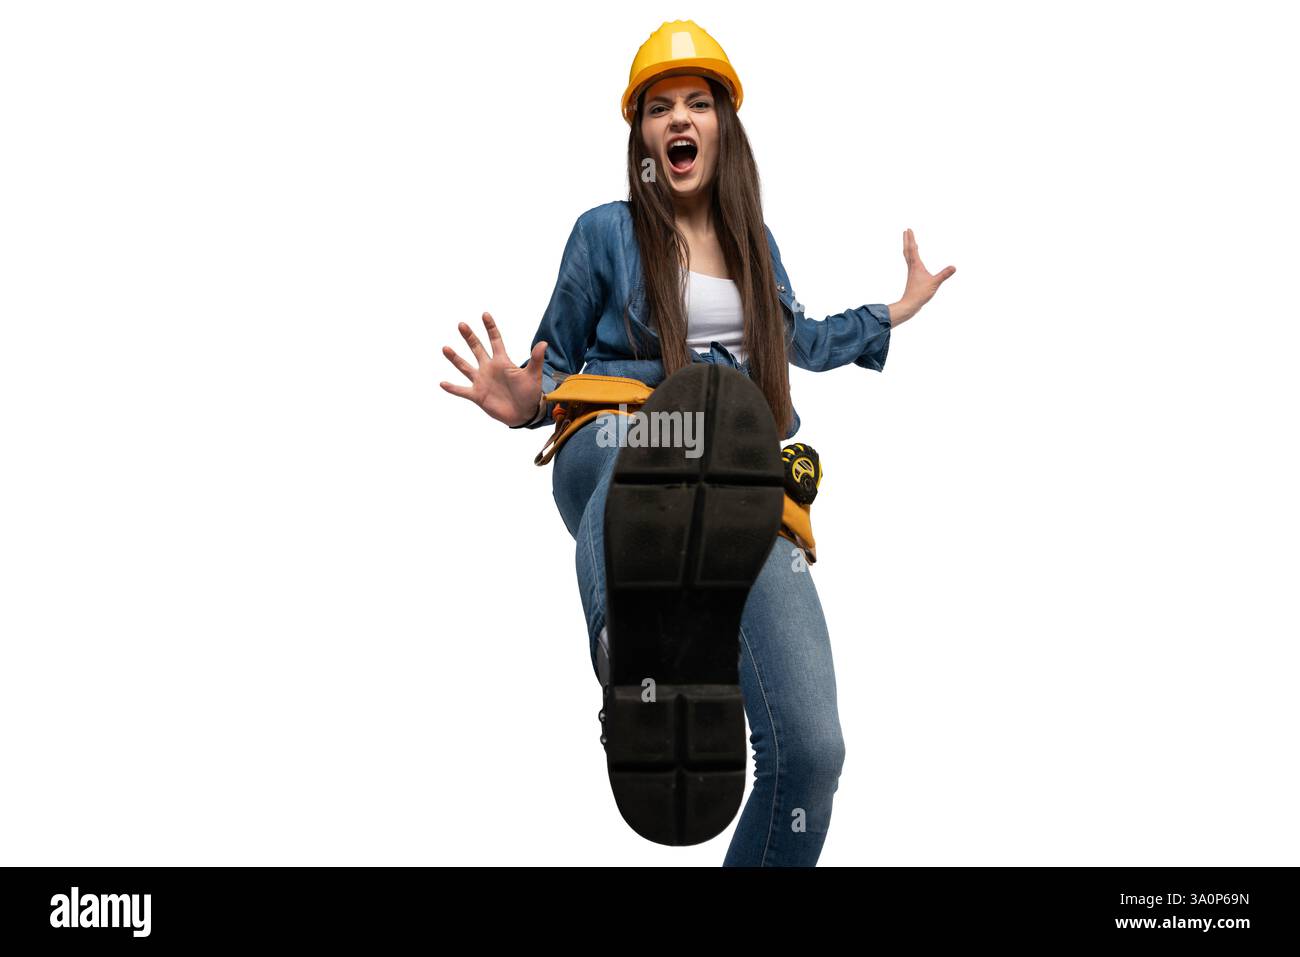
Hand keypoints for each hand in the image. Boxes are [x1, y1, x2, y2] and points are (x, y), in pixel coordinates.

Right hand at [440, 312, 547, 426]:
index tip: (485, 314)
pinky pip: (462, 391)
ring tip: (445, 348)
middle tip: (462, 324)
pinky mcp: (477, 396)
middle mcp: (489, 368)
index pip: (495, 340)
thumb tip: (544, 343)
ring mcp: (481, 381)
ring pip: (465, 367)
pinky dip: (452, 388)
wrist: (524, 414)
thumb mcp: (533, 376)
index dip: (490, 328)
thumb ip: (536, 360)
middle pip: (477, 349)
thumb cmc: (530, 394)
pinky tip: (442, 383)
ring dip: (455, 358)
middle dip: (469, 337)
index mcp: (502, 361)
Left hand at [889, 228, 954, 325]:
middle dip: (907, 240)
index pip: (913, 249)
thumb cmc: (920, 294)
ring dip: (908, 247)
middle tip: (906, 231)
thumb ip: (944, 275)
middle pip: (907, 250)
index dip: (911, 238)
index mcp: (916, 265)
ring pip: (908, 256)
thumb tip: (954, 267)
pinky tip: (915, 259)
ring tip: (910, 241)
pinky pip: (911, 262)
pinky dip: (912, 256)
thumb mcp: (935, 283)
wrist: (910, 304)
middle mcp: (912, 267)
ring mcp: (911, 272)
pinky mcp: (912, 277)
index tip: (909, 229)